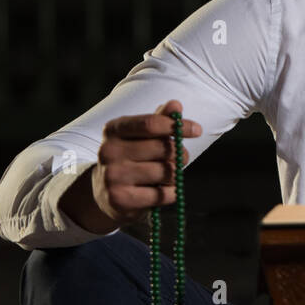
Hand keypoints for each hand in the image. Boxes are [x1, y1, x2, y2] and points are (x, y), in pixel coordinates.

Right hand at [91, 99, 202, 225]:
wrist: (107, 194)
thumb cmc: (132, 159)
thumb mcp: (141, 137)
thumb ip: (159, 120)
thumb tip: (176, 105)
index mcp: (113, 130)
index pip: (150, 124)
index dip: (177, 126)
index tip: (197, 130)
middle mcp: (109, 151)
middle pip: (163, 148)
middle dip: (180, 154)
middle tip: (180, 158)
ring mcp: (113, 176)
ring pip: (166, 172)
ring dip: (175, 175)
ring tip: (167, 176)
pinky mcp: (121, 199)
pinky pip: (163, 194)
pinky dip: (170, 193)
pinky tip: (161, 190)